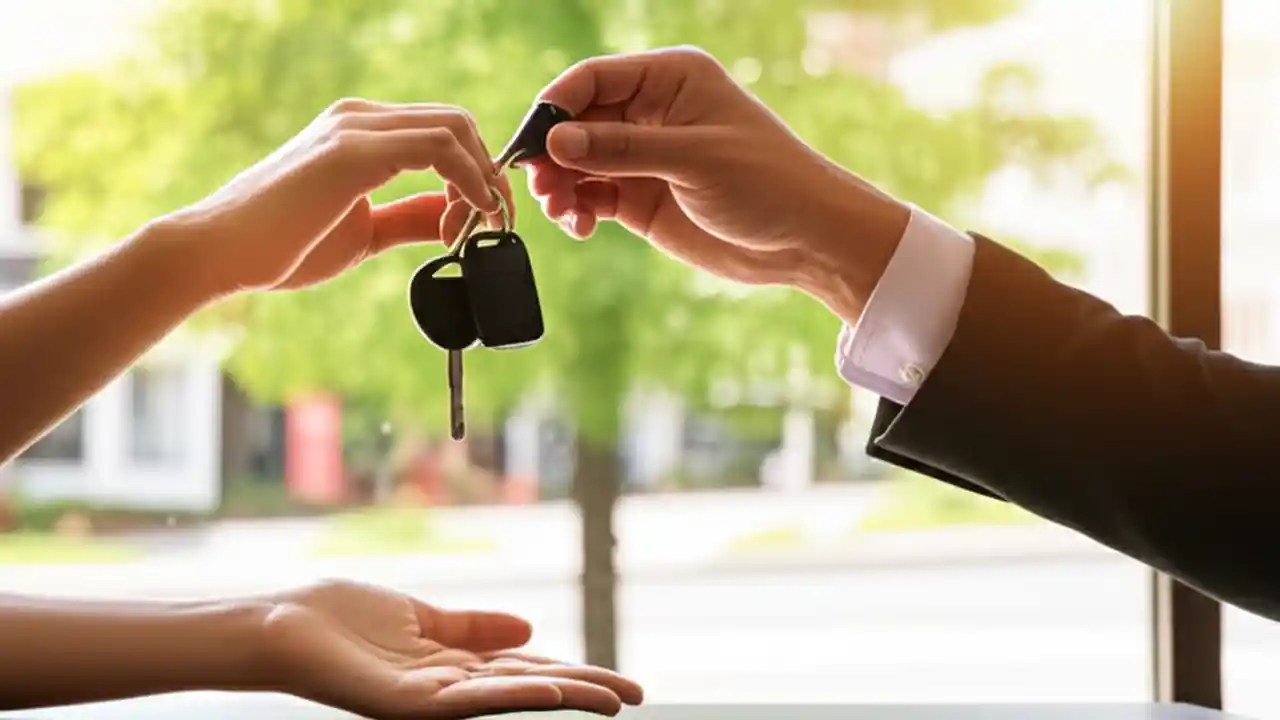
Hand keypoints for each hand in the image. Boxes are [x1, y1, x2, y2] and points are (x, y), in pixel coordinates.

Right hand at [160, 98, 512, 294]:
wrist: (218, 253)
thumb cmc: (281, 247)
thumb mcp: (363, 231)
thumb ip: (408, 217)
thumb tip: (453, 215)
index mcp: (359, 131)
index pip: (442, 131)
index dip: (477, 173)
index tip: (481, 223)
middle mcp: (359, 117)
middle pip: (458, 123)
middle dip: (490, 173)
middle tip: (494, 224)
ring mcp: (355, 129)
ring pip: (455, 128)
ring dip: (484, 180)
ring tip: (479, 228)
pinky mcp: (353, 151)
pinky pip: (439, 148)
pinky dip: (469, 181)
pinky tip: (467, 218)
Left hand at [260, 580, 642, 718]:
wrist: (279, 625)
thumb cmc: (338, 619)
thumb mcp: (420, 615)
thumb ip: (471, 627)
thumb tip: (529, 629)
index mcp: (452, 666)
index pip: (525, 672)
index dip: (573, 674)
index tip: (618, 683)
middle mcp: (447, 690)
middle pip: (528, 688)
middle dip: (583, 692)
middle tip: (636, 697)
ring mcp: (428, 699)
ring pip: (507, 697)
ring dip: (561, 695)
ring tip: (609, 697)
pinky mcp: (406, 703)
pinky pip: (467, 699)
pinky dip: (511, 692)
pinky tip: (548, 686)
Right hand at [528, 47, 909, 321]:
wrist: (806, 238)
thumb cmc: (766, 182)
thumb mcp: (693, 159)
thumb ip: (621, 148)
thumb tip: (556, 140)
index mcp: (669, 79)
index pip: (593, 79)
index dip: (555, 106)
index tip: (531, 142)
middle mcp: (652, 112)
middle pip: (577, 121)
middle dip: (552, 153)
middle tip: (539, 187)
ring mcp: (644, 156)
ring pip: (579, 162)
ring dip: (560, 185)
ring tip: (559, 211)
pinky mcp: (642, 197)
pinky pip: (593, 195)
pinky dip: (577, 209)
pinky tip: (580, 226)